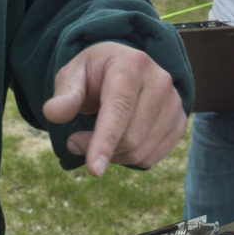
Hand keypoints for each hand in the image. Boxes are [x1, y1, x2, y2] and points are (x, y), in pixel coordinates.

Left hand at [41, 41, 186, 176]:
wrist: (123, 67)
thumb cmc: (94, 73)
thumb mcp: (73, 75)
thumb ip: (65, 94)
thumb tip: (54, 113)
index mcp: (131, 64)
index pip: (119, 109)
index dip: (105, 141)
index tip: (94, 170)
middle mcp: (159, 80)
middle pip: (131, 136)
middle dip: (98, 149)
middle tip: (75, 141)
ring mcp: (174, 100)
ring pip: (141, 151)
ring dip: (113, 156)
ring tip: (97, 139)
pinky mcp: (179, 120)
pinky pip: (153, 157)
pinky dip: (130, 159)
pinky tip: (118, 142)